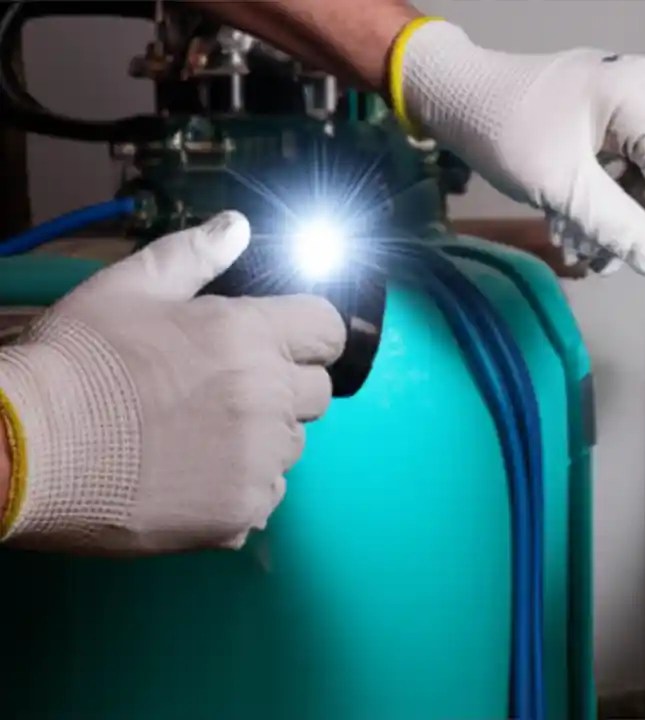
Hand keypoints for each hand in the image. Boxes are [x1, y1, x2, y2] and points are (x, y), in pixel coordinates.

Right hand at [0, 212, 345, 554]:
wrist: (26, 448)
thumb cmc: (76, 361)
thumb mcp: (127, 289)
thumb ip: (192, 257)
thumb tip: (238, 226)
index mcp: (250, 335)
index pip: (327, 331)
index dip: (307, 336)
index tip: (276, 345)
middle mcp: (268, 396)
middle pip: (316, 392)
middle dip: (283, 388)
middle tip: (221, 394)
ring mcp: (260, 458)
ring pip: (291, 446)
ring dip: (261, 440)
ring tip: (195, 438)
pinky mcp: (243, 510)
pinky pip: (268, 495)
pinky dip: (240, 488)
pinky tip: (190, 478)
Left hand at [394, 20, 644, 275]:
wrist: (459, 95)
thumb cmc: (503, 129)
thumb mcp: (559, 185)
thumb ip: (614, 225)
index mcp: (644, 97)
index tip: (642, 265)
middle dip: (639, 229)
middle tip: (600, 263)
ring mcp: (637, 107)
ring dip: (617, 224)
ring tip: (578, 251)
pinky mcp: (619, 122)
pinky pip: (631, 172)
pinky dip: (605, 206)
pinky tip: (575, 233)